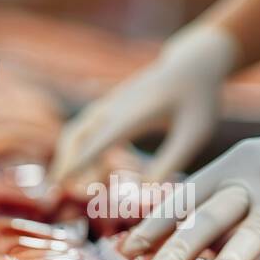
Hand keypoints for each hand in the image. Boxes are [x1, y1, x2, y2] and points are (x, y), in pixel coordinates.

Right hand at [50, 25, 239, 182]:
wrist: (193, 65)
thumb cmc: (198, 101)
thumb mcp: (194, 134)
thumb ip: (170, 163)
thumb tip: (145, 193)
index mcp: (137, 112)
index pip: (102, 140)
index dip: (82, 162)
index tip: (64, 181)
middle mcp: (117, 106)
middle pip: (77, 134)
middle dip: (66, 163)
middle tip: (62, 192)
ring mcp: (110, 104)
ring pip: (77, 131)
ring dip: (70, 158)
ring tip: (75, 185)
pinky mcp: (110, 107)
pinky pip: (86, 130)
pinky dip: (81, 151)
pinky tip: (93, 173)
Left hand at [122, 85, 259, 259]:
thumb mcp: (256, 174)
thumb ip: (226, 204)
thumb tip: (188, 243)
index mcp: (228, 168)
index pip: (184, 197)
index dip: (155, 224)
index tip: (128, 249)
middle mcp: (250, 176)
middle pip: (212, 212)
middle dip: (183, 242)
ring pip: (255, 225)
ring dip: (236, 253)